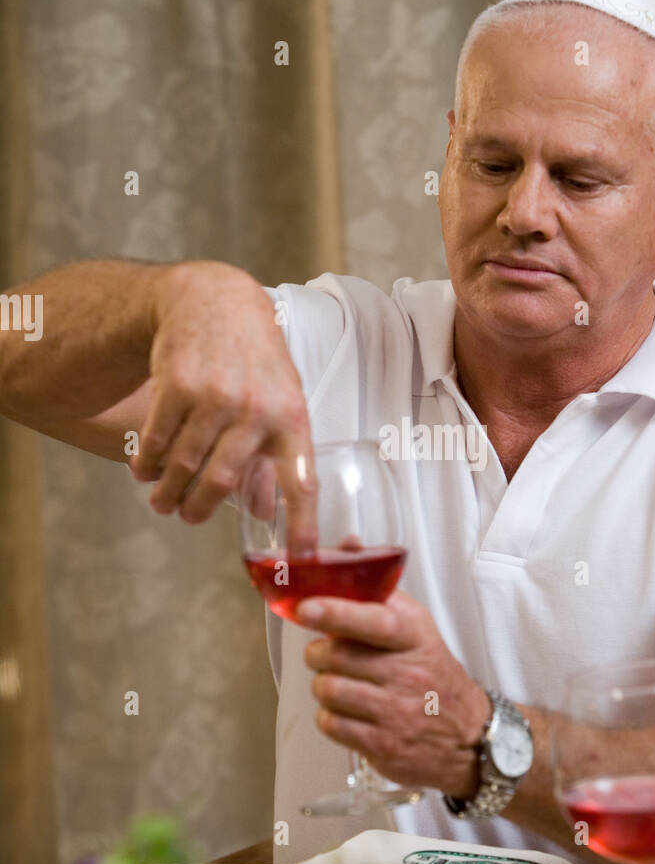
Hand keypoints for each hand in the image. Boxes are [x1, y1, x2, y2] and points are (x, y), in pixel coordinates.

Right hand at [129, 261, 316, 545]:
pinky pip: (156, 440)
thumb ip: (275, 458)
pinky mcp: (178, 385)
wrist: (216, 302)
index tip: (300, 561)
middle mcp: (256, 410)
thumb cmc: (256, 362)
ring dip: (166, 490)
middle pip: (221, 482)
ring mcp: (215, 396)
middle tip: (186, 517)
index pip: (301, 482)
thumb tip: (270, 516)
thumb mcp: (282, 401)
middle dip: (198, 509)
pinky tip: (143, 469)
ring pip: (184, 465)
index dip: (302, 525)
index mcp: (292, 419)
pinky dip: (146, 463)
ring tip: (161, 499)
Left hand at [298, 590, 490, 796]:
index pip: (374, 620)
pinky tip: (346, 712)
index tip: (306, 608)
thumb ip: (380, 594)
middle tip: (324, 655)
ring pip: (327, 689)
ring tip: (339, 685)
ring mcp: (396, 711)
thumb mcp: (417, 628)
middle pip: (336, 655)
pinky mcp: (383, 745)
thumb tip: (346, 554)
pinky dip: (329, 717)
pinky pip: (330, 723)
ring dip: (323, 686)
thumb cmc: (431, 675)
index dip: (336, 612)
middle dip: (318, 654)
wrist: (468, 736)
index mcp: (415, 637)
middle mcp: (408, 673)